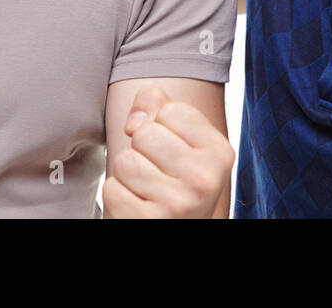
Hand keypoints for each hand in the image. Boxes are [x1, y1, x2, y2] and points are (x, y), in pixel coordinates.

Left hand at [102, 85, 233, 217]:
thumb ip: (159, 106)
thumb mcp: (180, 139)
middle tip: (157, 172)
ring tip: (147, 189)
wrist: (176, 225)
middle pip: (144, 134)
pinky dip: (117, 196)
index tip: (173, 151)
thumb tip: (134, 122)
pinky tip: (137, 205)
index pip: (171, 111)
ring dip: (127, 174)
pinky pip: (111, 189)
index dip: (162, 126)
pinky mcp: (149, 221)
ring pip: (125, 161)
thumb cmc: (175, 178)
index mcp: (219, 153)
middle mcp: (204, 180)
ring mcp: (178, 204)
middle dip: (141, 149)